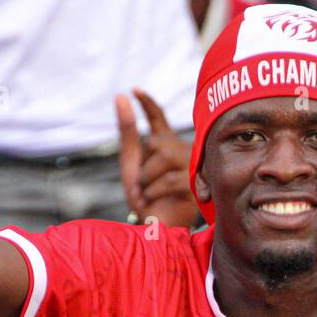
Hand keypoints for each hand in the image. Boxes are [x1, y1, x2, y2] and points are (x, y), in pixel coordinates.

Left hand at [116, 90, 199, 228]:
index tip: (135, 90)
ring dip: (147, 179)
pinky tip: (154, 200)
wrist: (154, 226)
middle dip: (143, 164)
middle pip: (157, 141)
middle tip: (143, 185)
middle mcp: (182, 151)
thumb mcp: (131, 163)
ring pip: (164, 157)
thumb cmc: (144, 197)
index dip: (148, 104)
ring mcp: (192, 167)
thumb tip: (121, 95)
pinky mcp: (196, 184)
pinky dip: (153, 192)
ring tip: (147, 193)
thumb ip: (128, 131)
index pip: (158, 117)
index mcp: (166, 144)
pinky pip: (169, 179)